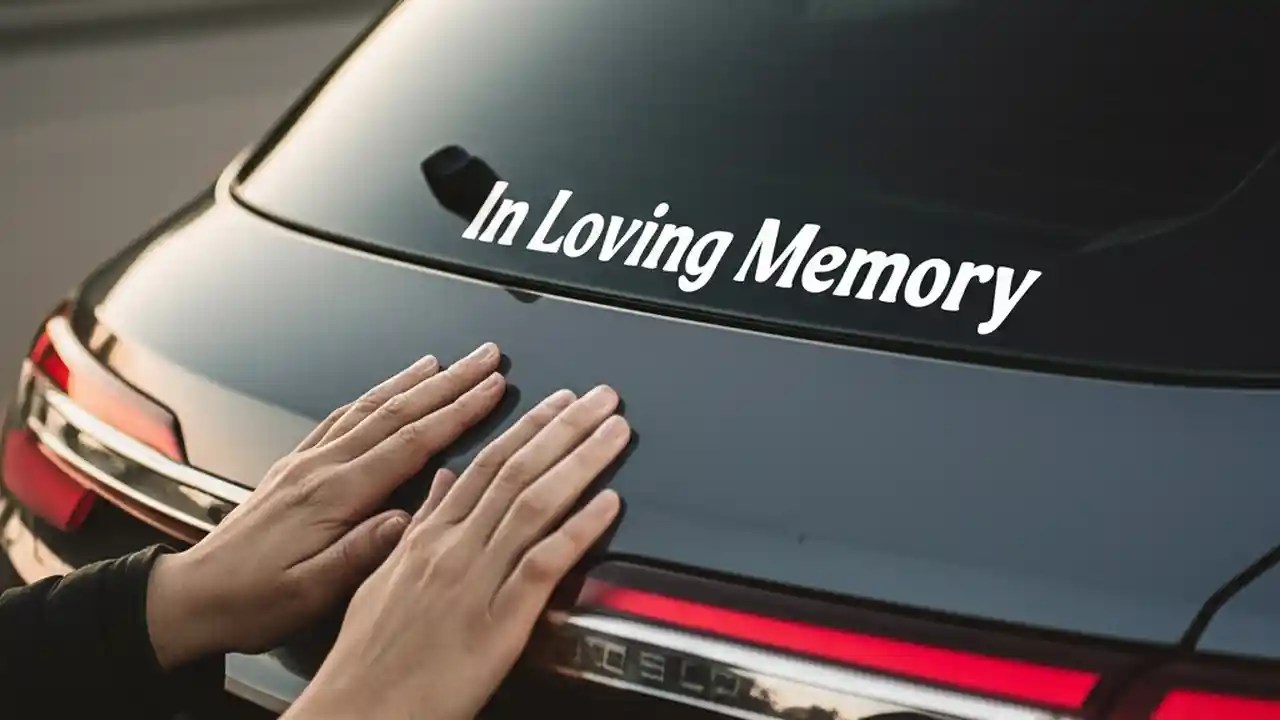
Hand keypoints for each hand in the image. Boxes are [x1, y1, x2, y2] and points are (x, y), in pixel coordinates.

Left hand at [145, 342, 504, 668]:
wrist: (191, 597)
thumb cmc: (250, 602)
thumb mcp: (309, 595)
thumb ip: (359, 555)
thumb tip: (407, 522)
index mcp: (333, 496)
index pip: (411, 443)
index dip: (458, 413)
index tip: (493, 389)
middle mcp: (322, 468)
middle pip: (398, 412)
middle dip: (450, 382)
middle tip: (487, 358)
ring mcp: (307, 461)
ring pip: (372, 407)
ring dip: (415, 381)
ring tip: (448, 362)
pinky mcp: (295, 465)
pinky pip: (342, 416)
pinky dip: (373, 395)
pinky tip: (389, 388)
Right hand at [284, 385, 627, 719]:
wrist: (358, 713)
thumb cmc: (368, 659)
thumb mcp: (384, 579)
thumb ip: (420, 525)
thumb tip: (443, 482)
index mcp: (427, 538)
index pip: (487, 464)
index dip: (529, 426)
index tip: (559, 400)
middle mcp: (453, 550)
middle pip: (518, 471)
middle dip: (566, 427)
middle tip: (603, 397)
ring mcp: (476, 582)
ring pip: (535, 503)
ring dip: (582, 461)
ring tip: (615, 431)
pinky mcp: (499, 622)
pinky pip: (545, 563)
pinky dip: (579, 528)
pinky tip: (608, 503)